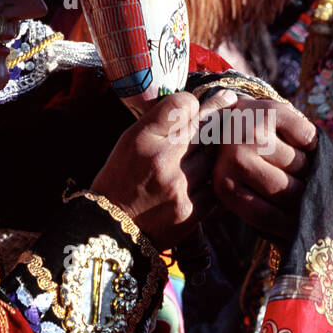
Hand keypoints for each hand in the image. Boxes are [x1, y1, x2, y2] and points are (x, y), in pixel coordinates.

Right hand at [90, 92, 217, 249]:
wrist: (110, 228)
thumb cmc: (121, 179)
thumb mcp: (130, 142)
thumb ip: (160, 122)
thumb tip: (195, 104)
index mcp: (143, 137)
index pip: (185, 103)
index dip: (193, 105)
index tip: (196, 109)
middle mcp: (162, 158)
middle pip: (206, 127)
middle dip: (212, 125)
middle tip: (222, 117)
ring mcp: (178, 185)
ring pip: (213, 158)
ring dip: (211, 158)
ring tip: (199, 161)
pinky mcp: (190, 210)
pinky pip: (215, 187)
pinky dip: (210, 185)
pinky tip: (200, 185)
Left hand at [208, 93, 317, 240]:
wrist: (234, 116)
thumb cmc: (246, 161)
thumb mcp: (245, 188)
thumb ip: (263, 210)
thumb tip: (295, 238)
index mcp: (223, 185)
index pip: (266, 215)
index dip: (290, 225)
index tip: (304, 227)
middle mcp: (233, 157)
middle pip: (286, 191)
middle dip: (303, 195)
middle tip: (310, 192)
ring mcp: (250, 131)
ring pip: (299, 165)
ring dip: (309, 168)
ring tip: (304, 167)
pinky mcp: (270, 109)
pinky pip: (307, 137)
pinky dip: (311, 144)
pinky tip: (302, 145)